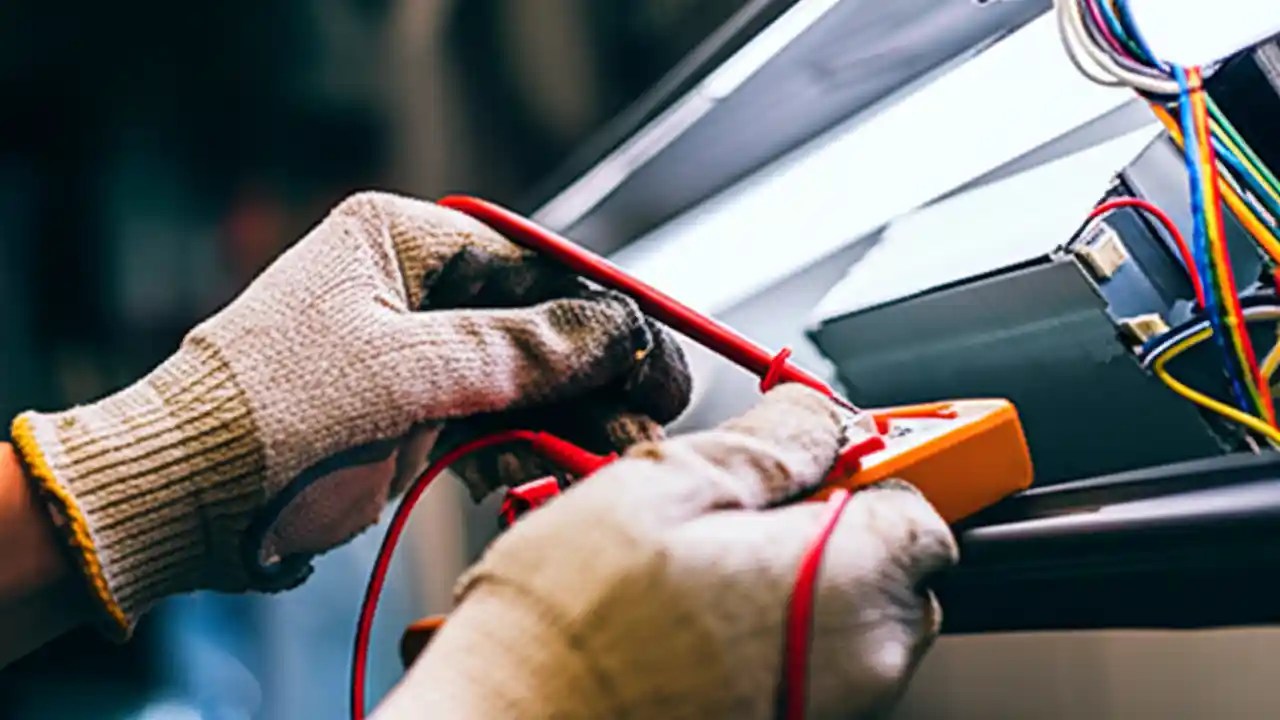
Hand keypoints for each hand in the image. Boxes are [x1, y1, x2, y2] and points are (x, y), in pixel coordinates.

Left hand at [8, 192, 690, 637]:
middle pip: (531, 326)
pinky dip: (518, 450)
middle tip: (651, 413)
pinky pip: (486, 424)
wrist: (186, 500)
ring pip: (515, 381)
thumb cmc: (276, 413)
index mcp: (397, 243)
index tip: (652, 348)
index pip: (528, 263)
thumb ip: (519, 349)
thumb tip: (617, 326)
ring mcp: (409, 357)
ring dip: (565, 420)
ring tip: (618, 452)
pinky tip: (546, 471)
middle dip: (590, 377)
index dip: (597, 307)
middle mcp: (408, 290)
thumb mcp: (409, 372)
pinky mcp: (406, 417)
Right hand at [378, 385, 957, 719]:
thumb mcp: (661, 487)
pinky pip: (813, 666)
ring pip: (850, 618)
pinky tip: (697, 619)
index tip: (808, 461)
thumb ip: (766, 443)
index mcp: (849, 584)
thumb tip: (815, 417)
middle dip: (831, 529)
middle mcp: (864, 661)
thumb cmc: (572, 628)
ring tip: (701, 568)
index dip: (862, 470)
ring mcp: (833, 710)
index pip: (924, 507)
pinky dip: (773, 634)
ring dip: (797, 581)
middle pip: (893, 568)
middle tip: (738, 512)